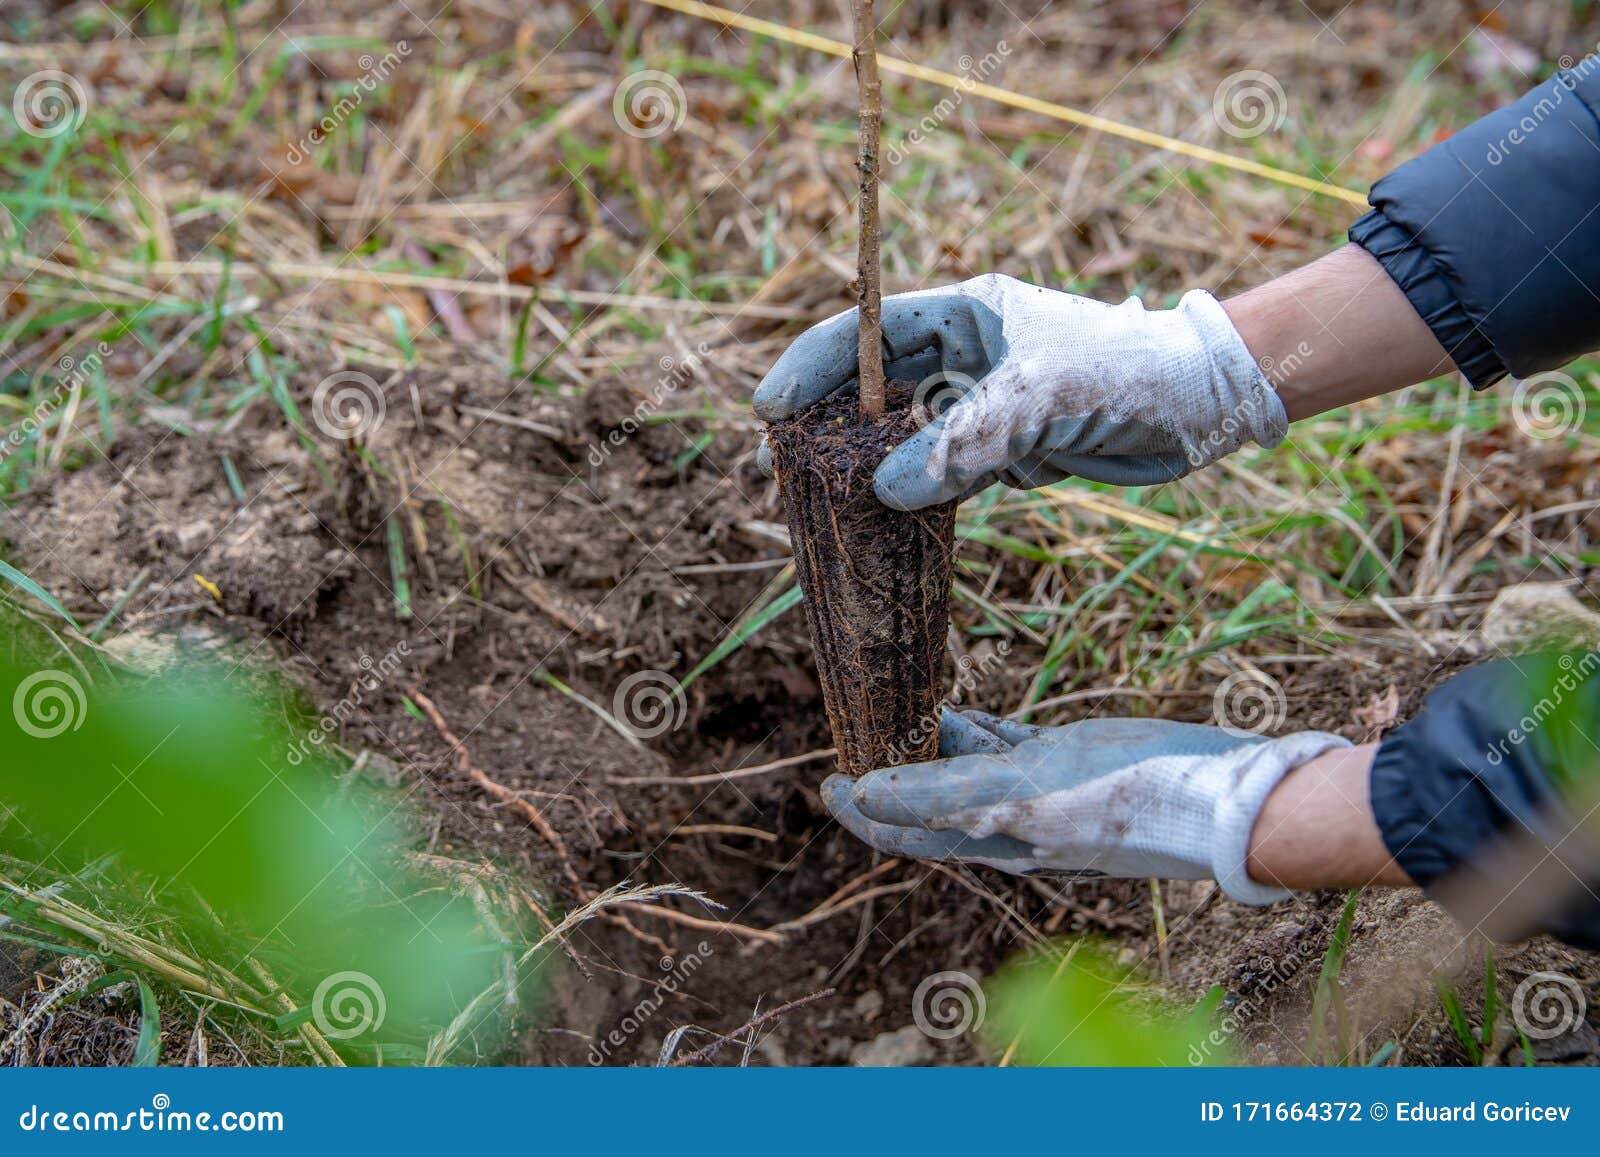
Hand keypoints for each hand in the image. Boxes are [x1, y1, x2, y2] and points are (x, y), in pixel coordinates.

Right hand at [754, 274, 1287, 509]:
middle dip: (828, 425)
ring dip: (867, 468)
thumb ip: (962, 442)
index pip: (867, 332)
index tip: (768, 409)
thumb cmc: (1127, 374)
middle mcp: (964, 354)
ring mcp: (981, 402)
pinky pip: (941, 473)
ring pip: (903, 436)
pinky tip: (886, 524)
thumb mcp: (1041, 399)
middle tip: (782, 468)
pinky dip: (915, 497)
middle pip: (873, 387)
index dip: (812, 366)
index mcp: (965, 312)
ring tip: (822, 505)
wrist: (1206, 408)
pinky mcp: (1004, 448)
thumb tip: (883, 491)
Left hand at [822, 707, 1347, 903]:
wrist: (1218, 798)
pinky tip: (956, 707)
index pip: (906, 829)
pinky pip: (1008, 746)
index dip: (862, 812)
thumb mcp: (1020, 796)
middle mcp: (1009, 820)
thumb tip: (862, 795)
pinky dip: (978, 728)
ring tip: (893, 711)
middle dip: (890, 772)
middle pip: (929, 798)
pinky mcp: (1069, 760)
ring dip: (929, 743)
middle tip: (853, 734)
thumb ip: (941, 797)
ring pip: (967, 767)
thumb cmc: (1121, 800)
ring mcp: (1041, 791)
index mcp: (993, 838)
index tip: (826, 784)